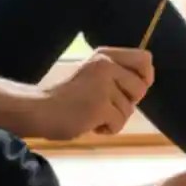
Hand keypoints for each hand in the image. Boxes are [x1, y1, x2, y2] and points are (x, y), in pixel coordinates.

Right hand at [32, 47, 154, 139]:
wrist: (40, 110)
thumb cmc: (68, 96)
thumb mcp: (93, 74)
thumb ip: (116, 74)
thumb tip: (145, 83)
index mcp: (105, 55)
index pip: (144, 58)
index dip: (145, 76)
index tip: (131, 90)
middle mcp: (106, 65)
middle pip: (141, 87)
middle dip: (128, 102)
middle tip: (106, 105)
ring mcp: (103, 86)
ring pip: (129, 109)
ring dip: (114, 118)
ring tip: (93, 115)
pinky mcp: (100, 106)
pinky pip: (119, 123)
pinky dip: (108, 129)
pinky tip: (91, 125)